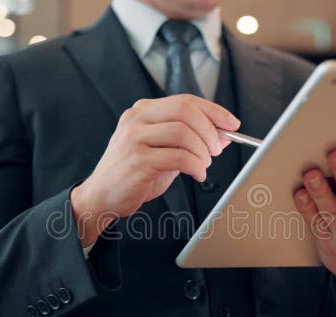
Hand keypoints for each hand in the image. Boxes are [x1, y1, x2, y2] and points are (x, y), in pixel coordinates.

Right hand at [72, 94, 239, 246]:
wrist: (102, 196)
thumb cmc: (134, 173)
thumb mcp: (164, 150)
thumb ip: (189, 140)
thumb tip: (222, 135)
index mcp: (143, 111)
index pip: (185, 101)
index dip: (214, 111)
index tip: (232, 124)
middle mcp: (136, 119)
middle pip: (185, 111)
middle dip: (209, 129)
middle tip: (217, 149)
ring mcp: (134, 138)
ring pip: (183, 133)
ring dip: (202, 151)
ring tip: (203, 165)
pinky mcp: (138, 159)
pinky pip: (179, 157)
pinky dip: (196, 167)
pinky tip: (197, 175)